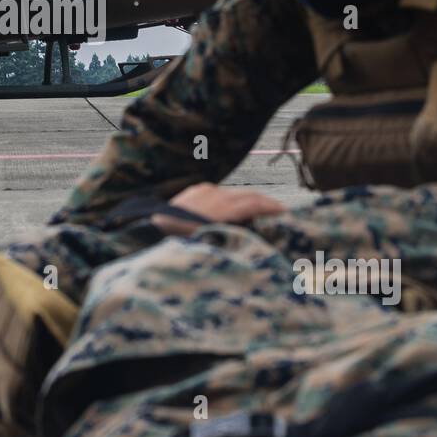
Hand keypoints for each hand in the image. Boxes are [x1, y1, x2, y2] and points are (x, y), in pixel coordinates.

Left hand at [152, 183, 284, 234]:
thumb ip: (235, 240)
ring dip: (249, 204)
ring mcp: (204, 190)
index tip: (290, 216)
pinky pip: (220, 194)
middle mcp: (214, 194)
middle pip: (248, 196)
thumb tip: (258, 244)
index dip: (274, 208)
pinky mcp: (196, 189)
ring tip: (262, 216)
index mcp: (220, 209)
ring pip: (235, 194)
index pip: (255, 203)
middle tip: (283, 217)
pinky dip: (232, 201)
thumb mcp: (211, 246)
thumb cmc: (179, 245)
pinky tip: (235, 212)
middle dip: (266, 205)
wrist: (146, 229)